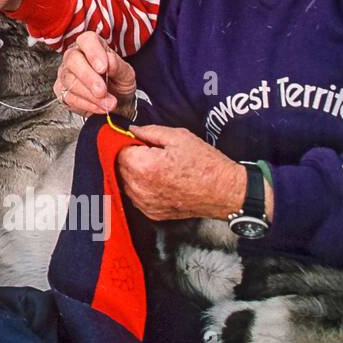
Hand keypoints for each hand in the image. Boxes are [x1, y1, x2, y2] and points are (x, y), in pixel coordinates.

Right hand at [55, 30, 136, 116]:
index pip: (87, 40)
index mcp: (92, 46)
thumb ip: (119, 67)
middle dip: (89, 78)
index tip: (103, 68)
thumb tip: (110, 61)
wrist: (118, 102)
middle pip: (73, 60)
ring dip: (90, 95)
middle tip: (102, 91)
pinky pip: (68, 97)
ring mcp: (65, 73)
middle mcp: (75, 56)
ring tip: (108, 103)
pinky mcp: (61, 91)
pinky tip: (99, 107)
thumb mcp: (126, 74)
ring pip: (70, 81)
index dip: (93, 53)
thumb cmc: (119, 83)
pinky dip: (86, 105)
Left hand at [116, 125, 270, 221]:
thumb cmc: (206, 164)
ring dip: (133, 173)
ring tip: (155, 167)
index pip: (118, 151)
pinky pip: (135, 196)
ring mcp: (145, 203)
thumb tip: (131, 130)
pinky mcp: (151, 213)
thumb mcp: (179, 137)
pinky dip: (140, 187)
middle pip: (118, 167)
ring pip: (124, 182)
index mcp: (145, 167)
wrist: (225, 192)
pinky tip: (157, 181)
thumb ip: (149, 132)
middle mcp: (141, 188)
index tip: (137, 141)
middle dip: (129, 157)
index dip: (127, 143)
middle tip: (149, 153)